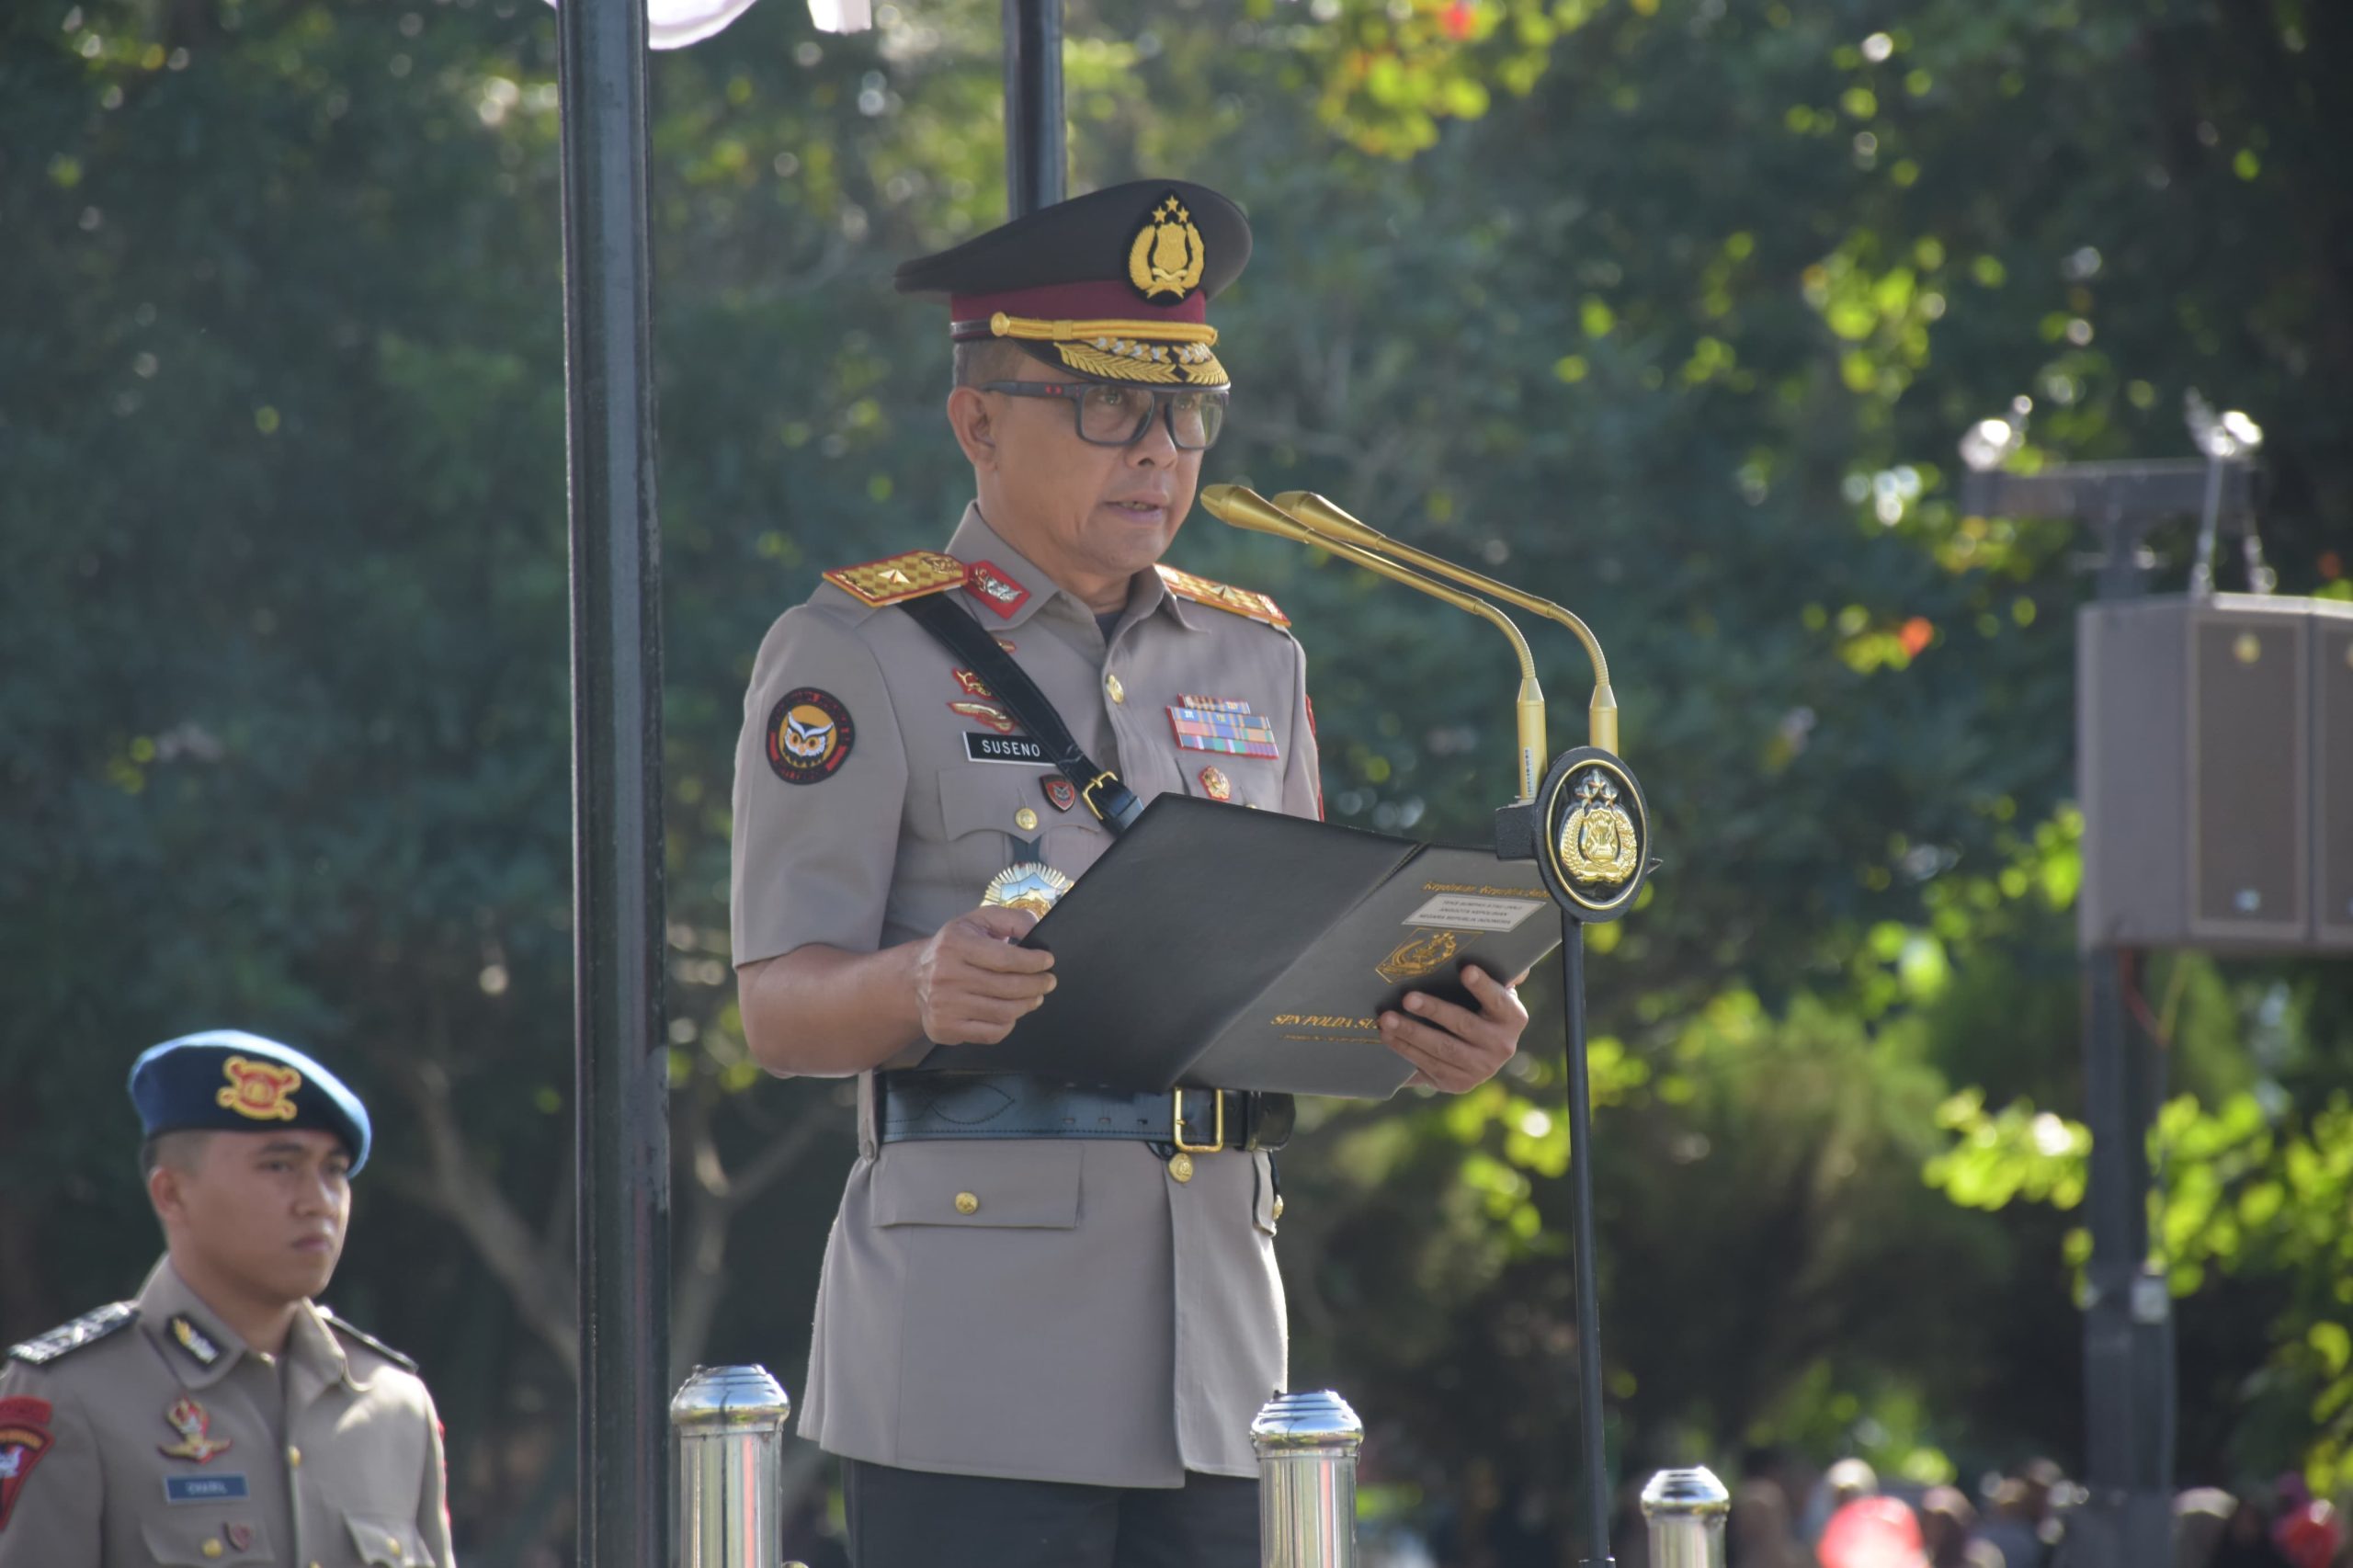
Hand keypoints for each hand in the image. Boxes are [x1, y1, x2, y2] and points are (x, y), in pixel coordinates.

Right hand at [913, 907, 1056, 1044]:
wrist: (915, 977)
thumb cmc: (955, 947)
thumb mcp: (977, 921)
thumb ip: (1010, 919)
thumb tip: (1036, 928)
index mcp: (954, 945)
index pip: (1005, 958)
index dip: (1033, 962)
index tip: (1048, 962)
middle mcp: (946, 975)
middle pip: (1008, 987)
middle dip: (1037, 985)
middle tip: (1048, 982)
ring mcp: (944, 1005)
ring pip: (1003, 1012)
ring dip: (1027, 1005)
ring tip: (1034, 996)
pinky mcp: (945, 1028)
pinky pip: (991, 1033)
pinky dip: (1008, 1024)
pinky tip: (1011, 1012)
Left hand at [1381, 965, 1529, 1093]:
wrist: (1479, 1053)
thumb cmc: (1480, 1008)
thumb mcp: (1494, 992)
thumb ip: (1499, 973)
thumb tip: (1503, 956)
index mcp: (1513, 1018)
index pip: (1498, 999)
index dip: (1483, 986)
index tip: (1466, 970)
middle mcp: (1502, 1046)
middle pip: (1463, 1024)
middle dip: (1433, 1010)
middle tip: (1407, 998)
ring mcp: (1481, 1069)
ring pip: (1442, 1049)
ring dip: (1411, 1033)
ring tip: (1386, 1019)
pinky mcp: (1458, 1083)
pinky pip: (1429, 1065)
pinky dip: (1405, 1050)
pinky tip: (1388, 1036)